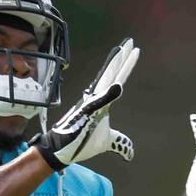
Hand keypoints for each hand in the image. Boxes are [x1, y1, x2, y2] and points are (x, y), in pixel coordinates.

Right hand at [30, 38, 138, 167]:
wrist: (62, 150)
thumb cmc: (82, 142)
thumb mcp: (107, 142)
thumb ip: (120, 143)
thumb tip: (130, 153)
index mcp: (101, 102)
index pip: (116, 80)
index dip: (125, 67)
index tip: (133, 52)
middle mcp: (96, 99)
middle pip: (112, 75)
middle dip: (122, 58)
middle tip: (131, 42)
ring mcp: (90, 104)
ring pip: (105, 81)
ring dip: (114, 67)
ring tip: (123, 50)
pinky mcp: (86, 114)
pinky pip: (99, 103)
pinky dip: (108, 95)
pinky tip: (118, 86)